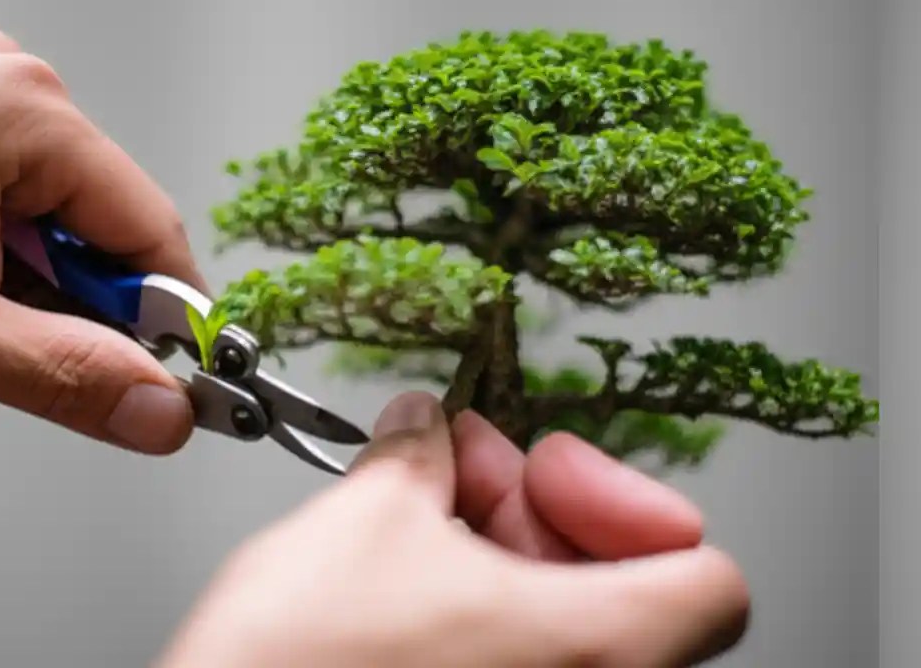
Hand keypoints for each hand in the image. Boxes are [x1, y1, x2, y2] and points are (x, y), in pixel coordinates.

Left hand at [0, 26, 203, 453]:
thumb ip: (65, 376)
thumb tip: (158, 407)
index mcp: (21, 107)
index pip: (147, 226)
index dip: (168, 318)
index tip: (181, 382)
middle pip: (98, 222)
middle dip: (79, 305)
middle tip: (33, 361)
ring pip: (45, 220)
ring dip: (25, 287)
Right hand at [158, 392, 749, 666]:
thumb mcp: (363, 521)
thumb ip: (416, 456)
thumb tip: (423, 429)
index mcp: (601, 648)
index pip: (709, 576)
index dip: (624, 502)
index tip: (543, 475)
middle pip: (625, 589)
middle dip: (531, 510)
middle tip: (457, 475)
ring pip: (558, 630)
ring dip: (494, 556)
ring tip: (408, 524)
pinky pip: (510, 667)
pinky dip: (471, 616)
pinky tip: (397, 585)